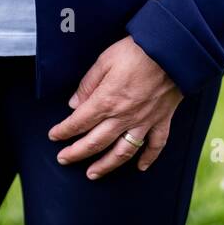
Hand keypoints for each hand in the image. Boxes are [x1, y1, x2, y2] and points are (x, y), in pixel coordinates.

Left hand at [48, 36, 183, 178]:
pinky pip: (155, 146)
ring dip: (106, 165)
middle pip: (96, 142)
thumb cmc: (135, 52)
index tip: (54, 136)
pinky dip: (148, 159)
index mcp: (106, 101)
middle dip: (77, 153)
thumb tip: (74, 104)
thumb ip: (88, 84)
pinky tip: (141, 167)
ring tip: (93, 174)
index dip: (64, 131)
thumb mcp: (104, 61)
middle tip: (64, 160)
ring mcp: (144, 121)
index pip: (79, 122)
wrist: (170, 50)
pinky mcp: (161, 120)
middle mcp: (124, 116)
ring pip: (123, 152)